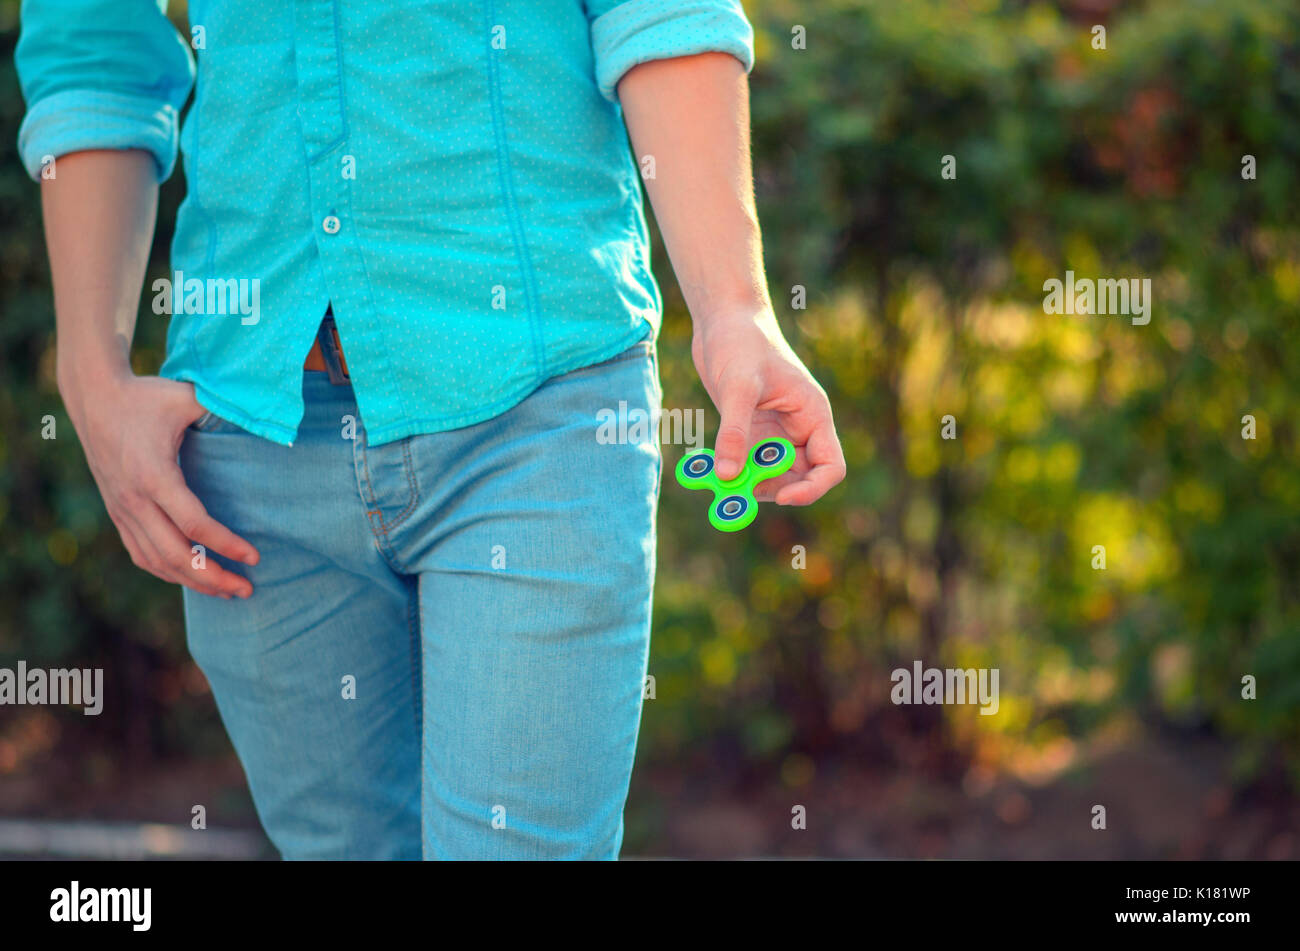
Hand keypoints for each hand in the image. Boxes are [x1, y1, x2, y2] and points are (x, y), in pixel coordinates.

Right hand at [60, 370, 259, 597]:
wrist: (94, 397)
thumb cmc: (147, 396)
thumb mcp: (187, 397)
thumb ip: (226, 407)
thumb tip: (267, 414)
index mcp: (154, 475)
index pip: (194, 523)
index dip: (225, 545)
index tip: (254, 557)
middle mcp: (134, 499)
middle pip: (175, 555)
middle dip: (213, 578)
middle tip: (248, 590)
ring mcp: (122, 509)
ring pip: (156, 561)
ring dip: (193, 581)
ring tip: (227, 591)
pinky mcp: (117, 512)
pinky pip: (140, 554)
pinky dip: (167, 572)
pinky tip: (192, 578)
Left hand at [692, 308, 845, 504]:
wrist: (723, 319)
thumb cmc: (741, 341)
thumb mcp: (737, 386)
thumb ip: (733, 431)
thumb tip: (726, 476)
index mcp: (813, 415)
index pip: (831, 466)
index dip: (812, 489)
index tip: (781, 496)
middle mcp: (798, 428)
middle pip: (798, 478)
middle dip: (771, 489)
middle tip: (737, 490)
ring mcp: (774, 432)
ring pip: (770, 475)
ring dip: (748, 483)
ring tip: (719, 481)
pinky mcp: (750, 431)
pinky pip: (745, 463)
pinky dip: (730, 471)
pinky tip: (707, 470)